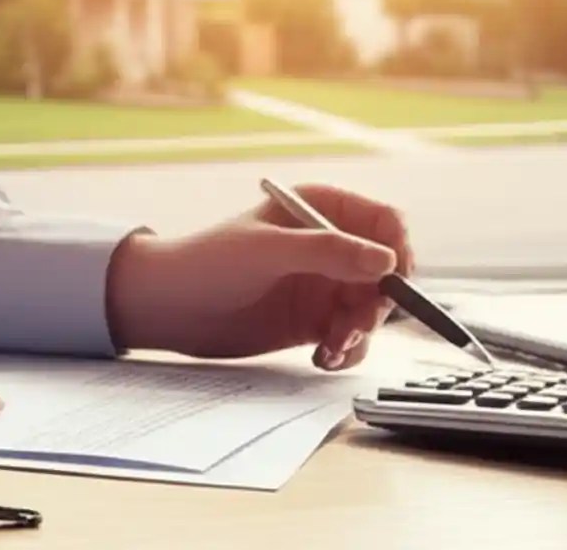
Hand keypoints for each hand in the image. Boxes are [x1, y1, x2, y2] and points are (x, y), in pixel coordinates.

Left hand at [107, 184, 412, 370]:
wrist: (168, 307)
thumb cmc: (208, 263)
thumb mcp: (269, 251)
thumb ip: (328, 252)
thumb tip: (385, 261)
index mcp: (322, 208)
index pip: (385, 222)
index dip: (398, 251)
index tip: (392, 281)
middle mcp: (330, 245)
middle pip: (386, 272)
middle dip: (378, 302)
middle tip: (354, 325)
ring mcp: (324, 284)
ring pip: (372, 310)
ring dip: (362, 332)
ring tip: (332, 347)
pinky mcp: (314, 321)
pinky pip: (351, 337)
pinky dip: (347, 350)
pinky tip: (324, 357)